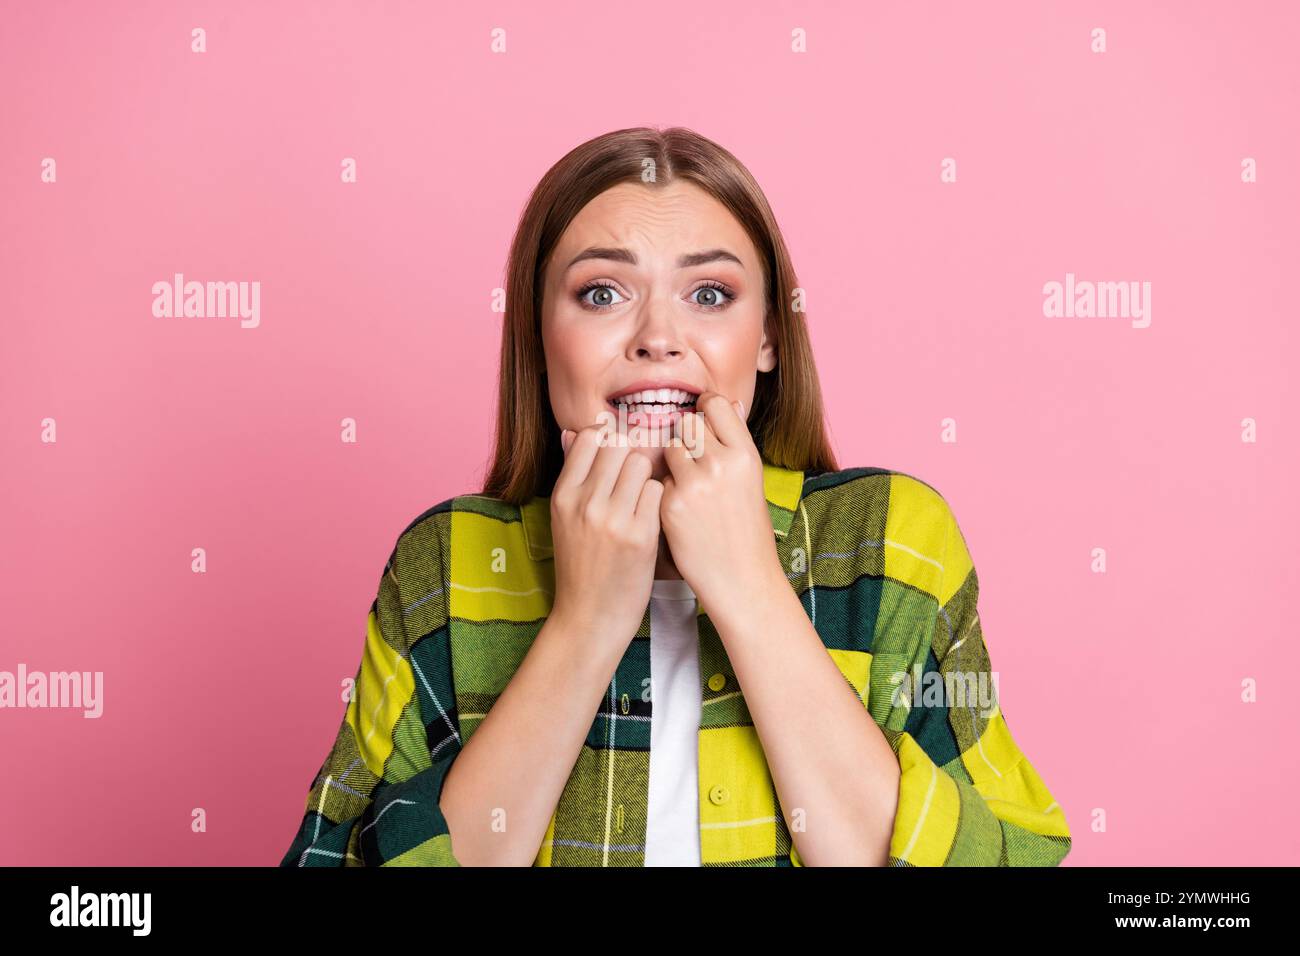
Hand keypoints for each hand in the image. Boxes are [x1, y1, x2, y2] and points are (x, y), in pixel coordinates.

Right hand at [548, 423, 663, 648]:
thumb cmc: (581, 566)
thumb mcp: (564, 519)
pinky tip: (653, 516)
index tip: (619, 454)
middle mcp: (584, 502)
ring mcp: (612, 519)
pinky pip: (658, 491)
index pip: (590, 437)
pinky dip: (659, 498)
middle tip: (638, 475)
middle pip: (619, 445)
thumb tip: (572, 432)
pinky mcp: (640, 535)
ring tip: (644, 497)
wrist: (589, 618)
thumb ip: (572, 475)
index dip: (610, 439)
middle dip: (632, 455)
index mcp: (563, 495)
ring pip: (641, 463)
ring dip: (648, 475)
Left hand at [659, 393, 784, 612]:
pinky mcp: (671, 504)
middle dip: (687, 438)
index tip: (700, 420)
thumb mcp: (751, 480)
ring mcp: (694, 484)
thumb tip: (732, 404)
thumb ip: (736, 443)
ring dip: (673, 463)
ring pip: (669, 448)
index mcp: (746, 454)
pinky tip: (682, 512)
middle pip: (687, 424)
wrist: (742, 578)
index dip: (704, 409)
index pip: (715, 405)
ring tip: (690, 488)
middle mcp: (721, 463)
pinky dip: (666, 491)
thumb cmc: (747, 529)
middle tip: (695, 462)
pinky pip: (659, 479)